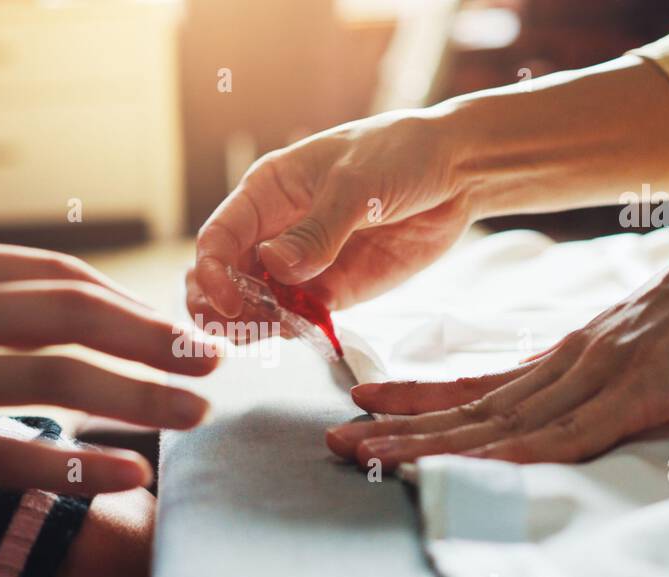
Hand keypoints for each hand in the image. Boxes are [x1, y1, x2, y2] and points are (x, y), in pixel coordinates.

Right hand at [0, 238, 218, 499]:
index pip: (58, 274)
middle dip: (157, 337)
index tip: (175, 329)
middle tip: (214, 361)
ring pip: (58, 378)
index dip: (129, 302)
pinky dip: (82, 466)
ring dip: (141, 396)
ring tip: (197, 414)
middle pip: (73, 313)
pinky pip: (13, 454)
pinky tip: (134, 474)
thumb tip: (63, 319)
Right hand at [188, 108, 474, 333]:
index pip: (218, 239)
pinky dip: (294, 330)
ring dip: (256, 325)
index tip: (226, 302)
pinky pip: (300, 318)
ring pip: (258, 304)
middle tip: (240, 327)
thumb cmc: (400, 154)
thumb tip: (274, 267)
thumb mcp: (357, 184)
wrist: (457, 172)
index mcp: (267, 192)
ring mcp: (302, 264)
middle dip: (222, 307)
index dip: (212, 273)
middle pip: (226, 278)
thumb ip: (317, 230)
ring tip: (274, 330)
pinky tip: (303, 331)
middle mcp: (275, 231)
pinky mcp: (333, 290)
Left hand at [327, 184, 668, 467]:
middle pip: (470, 408)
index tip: (366, 399)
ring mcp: (600, 378)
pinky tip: (475, 463)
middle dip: (400, 426)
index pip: (477, 384)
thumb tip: (573, 406)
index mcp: (565, 358)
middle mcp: (567, 367)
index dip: (419, 395)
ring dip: (432, 441)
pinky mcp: (641, 391)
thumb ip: (599, 380)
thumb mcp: (637, 348)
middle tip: (336, 438)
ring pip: (501, 421)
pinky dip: (519, 452)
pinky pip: (571, 432)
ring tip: (369, 451)